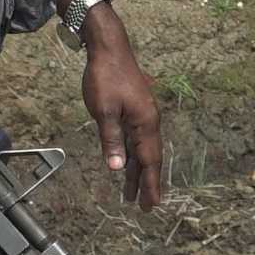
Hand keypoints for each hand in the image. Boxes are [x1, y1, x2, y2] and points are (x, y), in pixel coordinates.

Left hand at [79, 19, 163, 207]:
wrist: (109, 48)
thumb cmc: (105, 77)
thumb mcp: (103, 111)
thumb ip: (111, 140)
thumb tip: (117, 168)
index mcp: (145, 123)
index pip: (150, 161)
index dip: (150, 185)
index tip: (151, 205)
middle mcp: (148, 121)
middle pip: (150, 158)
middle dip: (147, 183)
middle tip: (146, 206)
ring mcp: (142, 116)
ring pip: (142, 150)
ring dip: (138, 171)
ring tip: (131, 193)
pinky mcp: (134, 110)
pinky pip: (135, 139)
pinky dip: (132, 156)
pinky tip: (126, 164)